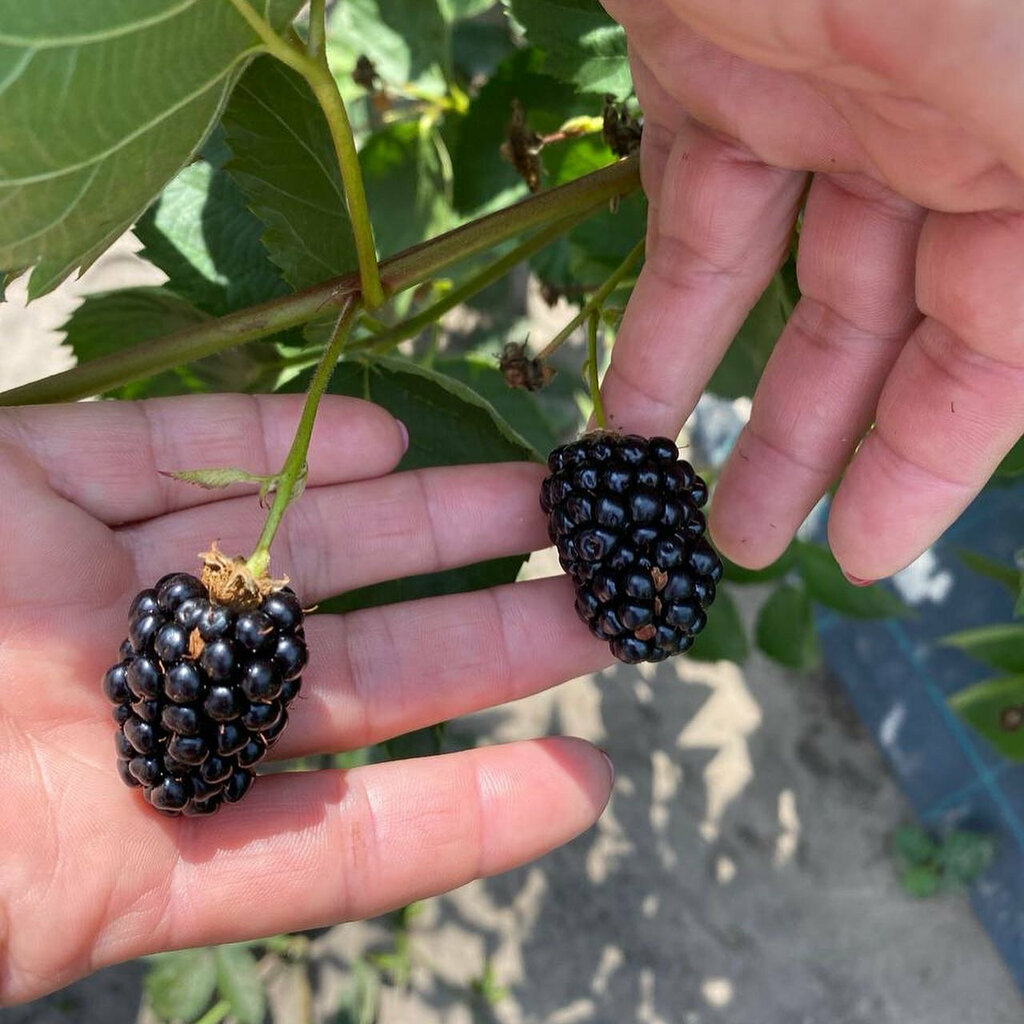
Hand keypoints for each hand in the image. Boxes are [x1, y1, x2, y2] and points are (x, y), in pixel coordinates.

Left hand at [0, 395, 611, 1005]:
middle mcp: (110, 638)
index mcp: (38, 533)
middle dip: (452, 546)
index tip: (405, 445)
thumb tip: (108, 334)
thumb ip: (35, 434)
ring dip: (490, 664)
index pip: (205, 480)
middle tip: (573, 516)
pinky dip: (451, 823)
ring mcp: (142, 764)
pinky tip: (566, 785)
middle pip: (318, 579)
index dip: (308, 456)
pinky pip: (325, 857)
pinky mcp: (142, 891)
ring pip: (351, 701)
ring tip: (610, 625)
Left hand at [600, 0, 1023, 580]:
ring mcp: (818, 103)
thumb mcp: (1012, 68)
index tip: (861, 557)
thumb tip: (1023, 335)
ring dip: (722, 399)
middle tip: (739, 547)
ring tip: (655, 501)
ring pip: (772, 287)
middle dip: (811, 445)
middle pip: (878, 329)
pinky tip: (622, 406)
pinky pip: (687, 223)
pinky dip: (657, 315)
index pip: (998, 348)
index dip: (930, 461)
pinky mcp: (706, 74)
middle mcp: (937, 129)